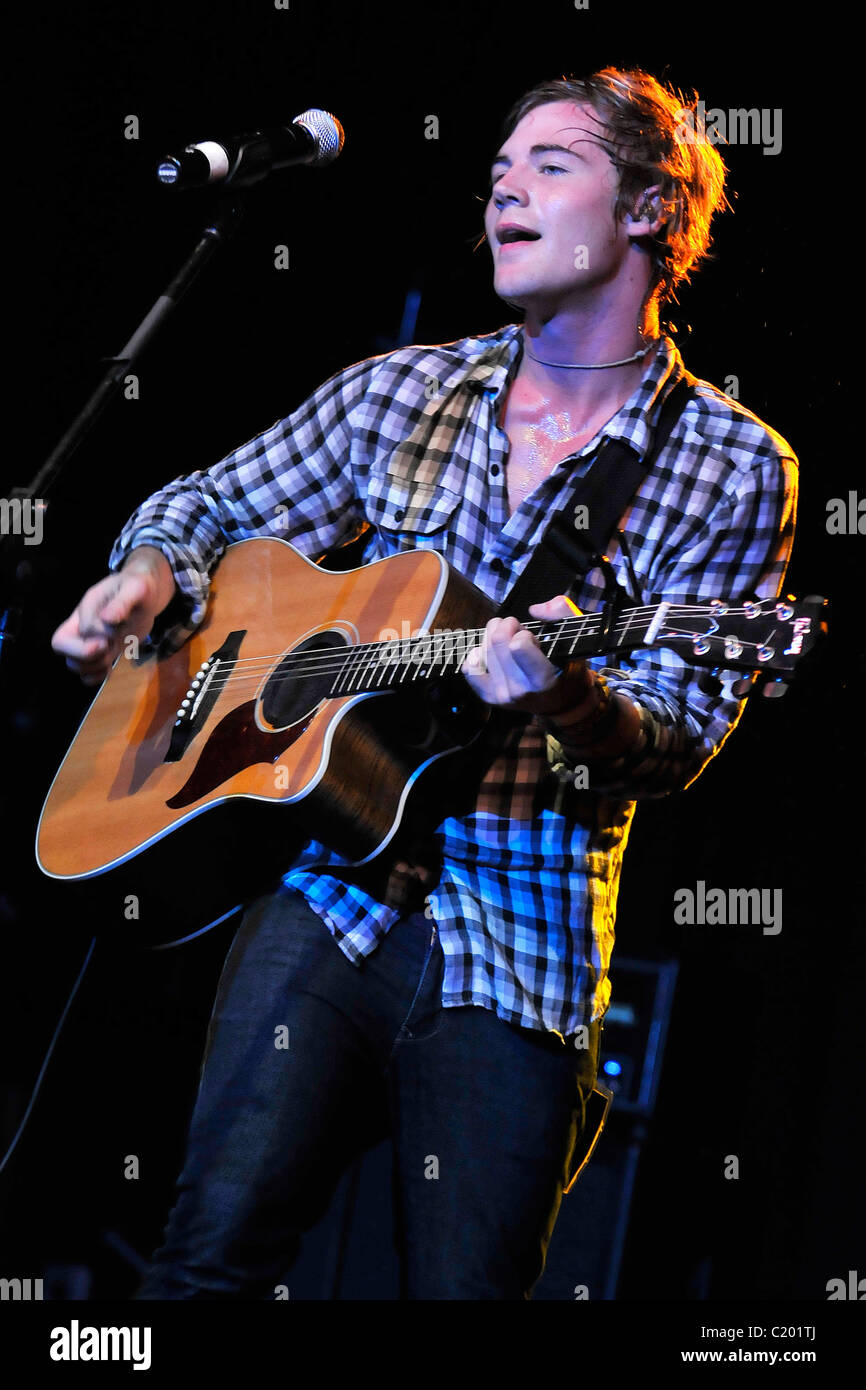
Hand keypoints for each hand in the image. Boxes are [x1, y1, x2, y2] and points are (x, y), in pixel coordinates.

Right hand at [51, 547, 174, 685]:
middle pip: (61, 647)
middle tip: (109, 647)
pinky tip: (110, 671)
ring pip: (74, 663)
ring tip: (111, 656)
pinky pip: (87, 672)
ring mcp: (89, 639)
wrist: (145, 594)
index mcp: (87, 607)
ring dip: (93, 667)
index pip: (81, 629)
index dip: (95, 637)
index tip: (112, 635)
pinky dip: (96, 677)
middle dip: (87, 655)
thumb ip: (122, 603)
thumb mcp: (136, 589)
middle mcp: (81, 623)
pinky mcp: (101, 651)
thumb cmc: (140, 586)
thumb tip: (108, 619)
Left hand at [460, 594, 589, 712]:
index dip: (524, 633)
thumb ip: (563, 613)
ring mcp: (501, 695)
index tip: (533, 638)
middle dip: (507, 626)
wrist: (560, 702)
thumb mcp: (575, 640)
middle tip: (518, 632)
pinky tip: (492, 654)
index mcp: (542, 679)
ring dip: (493, 637)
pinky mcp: (489, 697)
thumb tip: (535, 609)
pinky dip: (478, 655)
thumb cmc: (567, 669)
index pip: (517, 645)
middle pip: (496, 641)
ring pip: (482, 649)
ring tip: (509, 644)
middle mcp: (518, 690)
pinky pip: (470, 668)